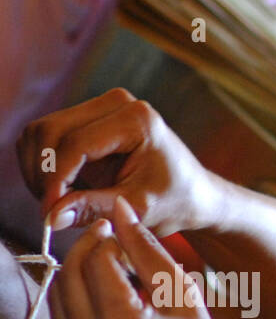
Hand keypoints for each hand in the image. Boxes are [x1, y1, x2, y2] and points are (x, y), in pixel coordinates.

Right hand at [16, 88, 224, 236]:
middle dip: (43, 173)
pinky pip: (46, 136)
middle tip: (50, 210)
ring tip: (56, 202)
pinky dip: (43, 164)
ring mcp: (100, 107)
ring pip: (42, 132)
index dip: (56, 179)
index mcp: (136, 120)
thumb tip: (51, 216)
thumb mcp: (138, 210)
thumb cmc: (175, 202)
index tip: (49, 212)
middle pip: (51, 131)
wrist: (193, 194)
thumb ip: (93, 209)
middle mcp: (116, 103)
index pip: (77, 143)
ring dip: (38, 169)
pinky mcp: (87, 118)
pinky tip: (59, 190)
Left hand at [47, 197, 249, 318]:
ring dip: (79, 271)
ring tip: (112, 267)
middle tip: (114, 240)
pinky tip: (107, 294)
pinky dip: (78, 297)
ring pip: (59, 295)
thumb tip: (121, 211)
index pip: (97, 260)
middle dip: (88, 248)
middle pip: (69, 273)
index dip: (111, 238)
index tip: (127, 232)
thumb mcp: (186, 301)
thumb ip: (150, 253)